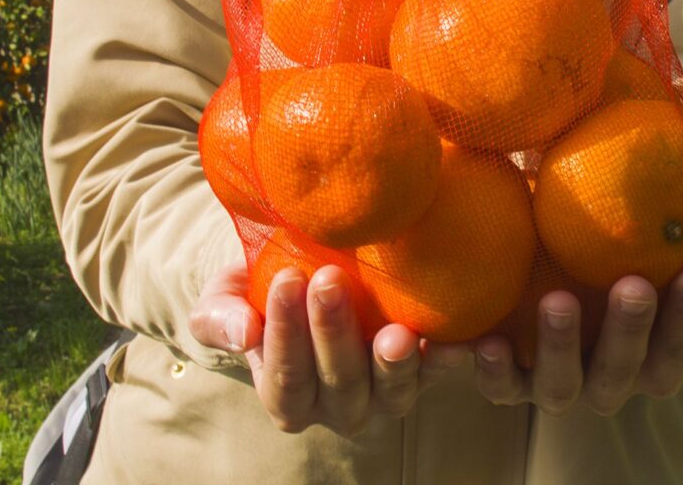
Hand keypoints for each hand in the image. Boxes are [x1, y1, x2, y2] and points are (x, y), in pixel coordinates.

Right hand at [190, 262, 468, 435]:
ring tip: (397, 333)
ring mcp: (385, 392)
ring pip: (391, 391)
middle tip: (330, 280)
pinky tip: (461, 340)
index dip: (284, 332)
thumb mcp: (224, 300)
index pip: (286, 377)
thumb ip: (221, 316)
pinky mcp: (424, 369)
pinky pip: (439, 372)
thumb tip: (242, 333)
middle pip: (339, 382)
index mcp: (288, 398)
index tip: (286, 279)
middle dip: (333, 333)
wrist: (307, 274)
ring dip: (395, 364)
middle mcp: (339, 407)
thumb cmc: (258, 291)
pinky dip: (449, 358)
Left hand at [473, 244, 682, 416]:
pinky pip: (494, 383)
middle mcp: (607, 377)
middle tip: (632, 284)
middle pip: (623, 374)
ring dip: (560, 349)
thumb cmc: (638, 247)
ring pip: (560, 387)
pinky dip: (484, 370)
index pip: (681, 352)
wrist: (559, 243)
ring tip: (556, 301)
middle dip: (630, 332)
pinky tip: (477, 341)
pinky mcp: (505, 369)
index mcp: (652, 355)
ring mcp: (554, 378)